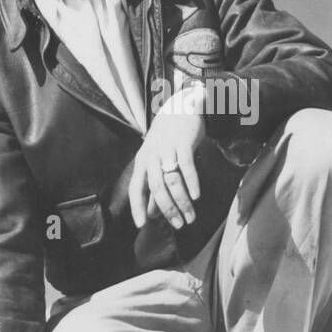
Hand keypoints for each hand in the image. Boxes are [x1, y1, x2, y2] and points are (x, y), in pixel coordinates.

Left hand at [129, 84, 206, 228]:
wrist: (181, 106)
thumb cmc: (168, 138)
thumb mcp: (157, 160)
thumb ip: (154, 187)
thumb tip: (151, 214)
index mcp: (142, 161)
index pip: (135, 187)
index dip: (136, 207)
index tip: (141, 225)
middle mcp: (152, 155)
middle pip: (156, 187)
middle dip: (167, 209)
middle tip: (178, 225)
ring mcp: (167, 148)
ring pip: (172, 180)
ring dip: (182, 201)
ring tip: (191, 217)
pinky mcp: (183, 142)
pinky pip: (186, 165)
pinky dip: (191, 182)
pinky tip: (196, 196)